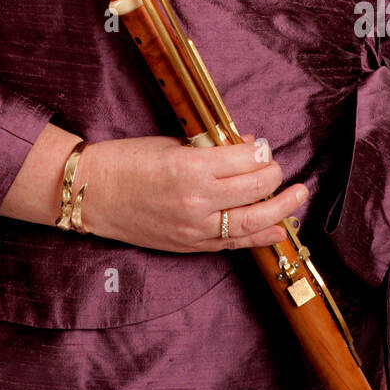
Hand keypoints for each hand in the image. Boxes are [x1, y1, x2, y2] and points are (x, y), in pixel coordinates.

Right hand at [75, 133, 308, 252]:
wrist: (91, 194)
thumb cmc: (126, 161)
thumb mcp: (170, 143)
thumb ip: (211, 147)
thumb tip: (248, 146)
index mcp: (190, 166)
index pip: (245, 161)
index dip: (260, 152)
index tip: (264, 147)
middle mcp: (197, 200)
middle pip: (255, 189)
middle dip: (275, 176)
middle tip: (279, 168)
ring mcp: (195, 227)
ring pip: (252, 221)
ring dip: (281, 208)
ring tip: (298, 195)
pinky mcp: (190, 245)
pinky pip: (233, 243)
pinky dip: (261, 237)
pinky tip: (279, 229)